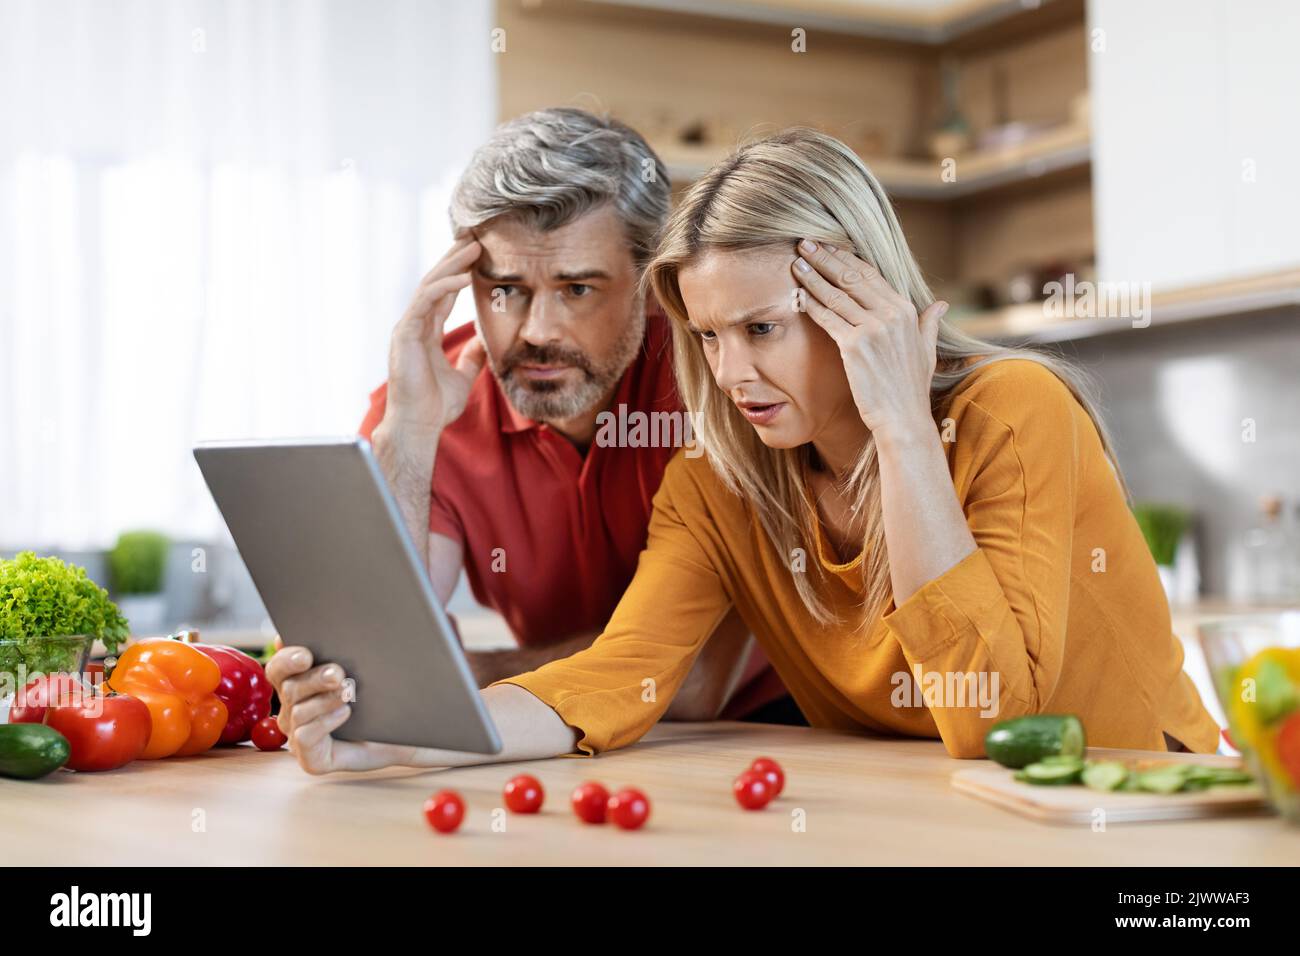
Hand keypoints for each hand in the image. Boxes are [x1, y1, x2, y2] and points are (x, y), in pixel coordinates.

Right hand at [265, 646, 413, 773]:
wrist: (408, 740)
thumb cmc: (388, 704)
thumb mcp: (376, 674)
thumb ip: (364, 651)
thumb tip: (370, 626)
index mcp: (303, 684)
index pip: (280, 667)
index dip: (287, 656)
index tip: (305, 653)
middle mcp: (296, 709)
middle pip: (288, 686)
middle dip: (313, 676)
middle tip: (337, 673)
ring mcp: (301, 735)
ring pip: (297, 711)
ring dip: (323, 699)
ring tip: (348, 692)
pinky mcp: (312, 759)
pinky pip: (304, 738)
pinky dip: (323, 722)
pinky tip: (344, 713)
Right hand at [384, 236, 487, 432]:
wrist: (418, 427)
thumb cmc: (435, 407)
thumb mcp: (462, 377)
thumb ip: (471, 358)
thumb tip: (483, 344)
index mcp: (426, 332)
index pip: (444, 293)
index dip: (460, 272)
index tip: (478, 253)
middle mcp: (414, 325)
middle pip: (436, 282)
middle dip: (455, 258)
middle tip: (475, 235)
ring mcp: (407, 328)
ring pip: (430, 285)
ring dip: (452, 264)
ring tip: (473, 245)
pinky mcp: (405, 334)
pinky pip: (426, 302)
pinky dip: (445, 287)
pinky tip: (464, 276)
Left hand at [791, 239, 948, 441]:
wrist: (903, 418)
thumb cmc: (911, 388)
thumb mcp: (926, 351)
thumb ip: (929, 323)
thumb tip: (940, 304)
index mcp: (906, 311)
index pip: (871, 275)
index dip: (847, 258)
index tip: (829, 247)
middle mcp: (891, 315)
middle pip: (851, 277)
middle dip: (825, 258)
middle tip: (805, 243)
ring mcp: (873, 329)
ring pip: (836, 295)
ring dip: (813, 277)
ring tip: (797, 263)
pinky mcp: (855, 346)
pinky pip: (828, 319)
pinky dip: (811, 304)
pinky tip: (798, 294)